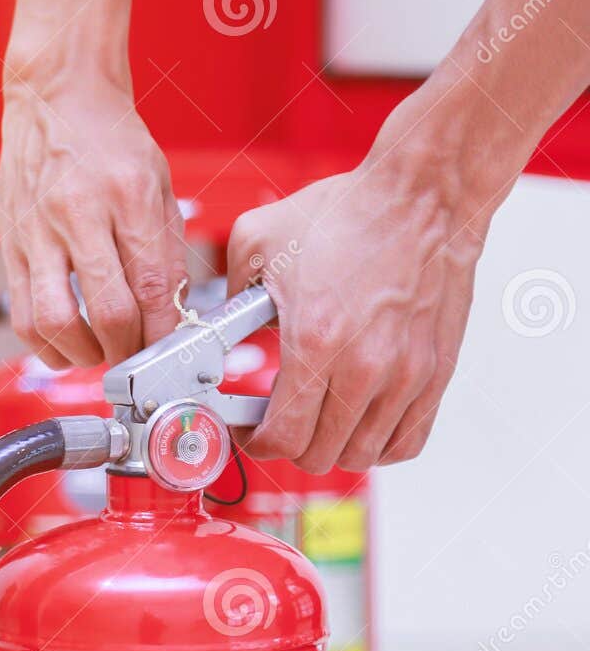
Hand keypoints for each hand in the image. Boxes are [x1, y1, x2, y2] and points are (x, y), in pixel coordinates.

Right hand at [0, 0, 186, 367]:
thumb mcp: (157, 184)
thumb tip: (171, 315)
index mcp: (127, 194)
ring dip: (82, 354)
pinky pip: (21, 312)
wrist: (55, 97)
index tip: (169, 350)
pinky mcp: (9, 243)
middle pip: (106, 312)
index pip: (151, 285)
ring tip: (97, 352)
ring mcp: (37, 231)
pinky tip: (64, 343)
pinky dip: (45, 342)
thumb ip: (165, 249)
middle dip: (127, 349)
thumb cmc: (111, 140)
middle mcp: (79, 213)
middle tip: (135, 353)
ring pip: (54, 322)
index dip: (162, 333)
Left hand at [227, 151, 484, 472]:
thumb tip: (213, 332)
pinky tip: (359, 419)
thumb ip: (226, 296)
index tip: (248, 430)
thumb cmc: (347, 214)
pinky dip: (378, 443)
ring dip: (331, 446)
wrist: (425, 195)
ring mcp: (407, 374)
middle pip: (319, 455)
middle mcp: (365, 366)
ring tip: (317, 418)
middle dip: (288, 446)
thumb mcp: (256, 241)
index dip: (255, 444)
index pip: (283, 438)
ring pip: (361, 455)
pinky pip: (407, 441)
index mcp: (315, 339)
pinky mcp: (436, 372)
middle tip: (278, 420)